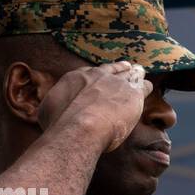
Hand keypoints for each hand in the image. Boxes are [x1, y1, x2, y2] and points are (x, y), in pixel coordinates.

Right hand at [37, 60, 151, 152]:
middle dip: (118, 68)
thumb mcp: (47, 114)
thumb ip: (53, 108)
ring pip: (129, 74)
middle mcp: (97, 75)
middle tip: (126, 67)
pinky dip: (144, 86)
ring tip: (139, 73)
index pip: (90, 73)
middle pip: (111, 69)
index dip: (97, 75)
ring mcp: (116, 82)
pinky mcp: (133, 93)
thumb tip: (48, 113)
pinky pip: (142, 85)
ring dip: (134, 73)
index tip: (101, 77)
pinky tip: (147, 87)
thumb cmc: (61, 125)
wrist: (81, 128)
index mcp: (76, 77)